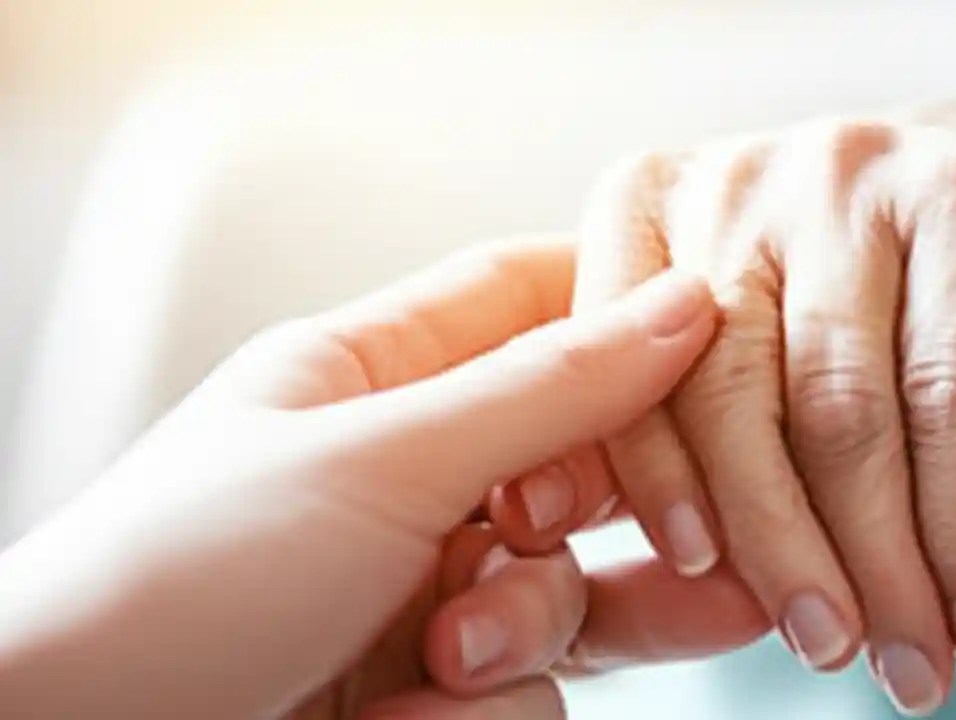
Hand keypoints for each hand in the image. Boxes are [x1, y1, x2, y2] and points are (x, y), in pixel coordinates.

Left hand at [0, 238, 766, 717]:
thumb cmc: (176, 586)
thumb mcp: (376, 464)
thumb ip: (546, 389)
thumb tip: (681, 304)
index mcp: (376, 376)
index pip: (533, 302)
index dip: (630, 311)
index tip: (720, 340)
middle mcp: (413, 473)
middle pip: (583, 459)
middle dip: (624, 507)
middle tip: (677, 536)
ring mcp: (426, 585)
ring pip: (572, 588)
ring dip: (529, 628)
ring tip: (452, 661)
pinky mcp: (433, 688)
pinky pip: (533, 688)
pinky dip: (486, 709)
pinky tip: (410, 713)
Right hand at [489, 104, 955, 713]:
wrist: (902, 179)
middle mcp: (839, 170)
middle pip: (837, 404)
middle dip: (870, 564)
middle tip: (899, 670)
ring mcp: (728, 183)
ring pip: (722, 392)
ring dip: (766, 540)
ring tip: (814, 638)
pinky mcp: (642, 201)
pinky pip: (626, 355)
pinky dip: (657, 469)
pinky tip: (700, 556)